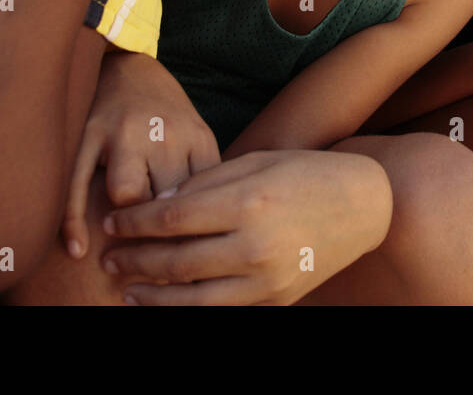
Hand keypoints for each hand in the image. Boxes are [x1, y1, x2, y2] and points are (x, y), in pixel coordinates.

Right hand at [64, 52, 219, 258]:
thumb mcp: (195, 135)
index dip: (199, 235)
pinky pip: (78, 184)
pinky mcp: (87, 134)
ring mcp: (123, 133)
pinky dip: (74, 221)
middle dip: (164, 234)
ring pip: (128, 193)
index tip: (196, 266)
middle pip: (168, 200)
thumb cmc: (164, 111)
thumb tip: (208, 232)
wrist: (126, 61)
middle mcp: (163, 135)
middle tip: (160, 265)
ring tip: (124, 235)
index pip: (205, 197)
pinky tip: (77, 250)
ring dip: (125, 218)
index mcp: (196, 137)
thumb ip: (201, 177)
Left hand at [102, 149, 391, 304]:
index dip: (134, 224)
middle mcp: (255, 244)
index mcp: (248, 201)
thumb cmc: (305, 174)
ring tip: (125, 287)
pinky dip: (186, 309)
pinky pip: (220, 310)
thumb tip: (157, 206)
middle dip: (133, 260)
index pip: (171, 218)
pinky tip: (164, 302)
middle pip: (174, 260)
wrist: (364, 205)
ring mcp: (267, 279)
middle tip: (108, 258)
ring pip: (191, 297)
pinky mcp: (276, 300)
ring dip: (150, 294)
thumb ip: (206, 183)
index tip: (112, 225)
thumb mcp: (256, 162)